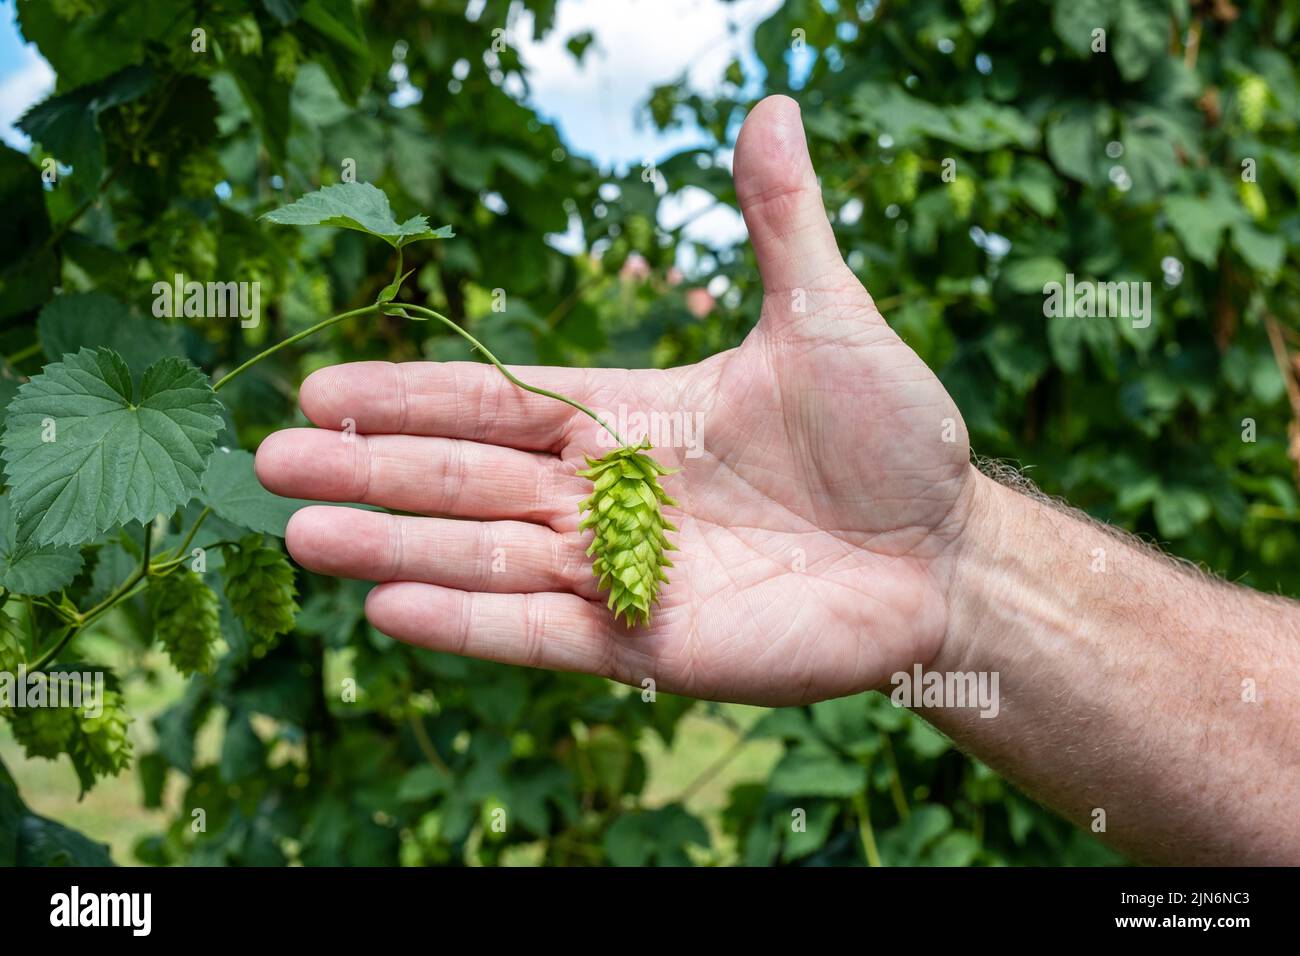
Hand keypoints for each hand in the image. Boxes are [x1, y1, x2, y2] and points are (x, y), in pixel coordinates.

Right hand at [255, 95, 975, 705]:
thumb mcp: (827, 317)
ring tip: (303, 537)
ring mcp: (626, 576)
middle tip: (268, 464)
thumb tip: (771, 104)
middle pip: (467, 483)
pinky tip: (390, 612)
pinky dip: (472, 625)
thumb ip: (780, 224)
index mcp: (631, 419)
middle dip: (371, 472)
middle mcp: (609, 498)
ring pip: (488, 560)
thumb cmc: (894, 434)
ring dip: (395, 550)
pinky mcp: (652, 648)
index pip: (496, 404)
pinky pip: (547, 637)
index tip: (325, 392)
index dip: (413, 399)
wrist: (947, 553)